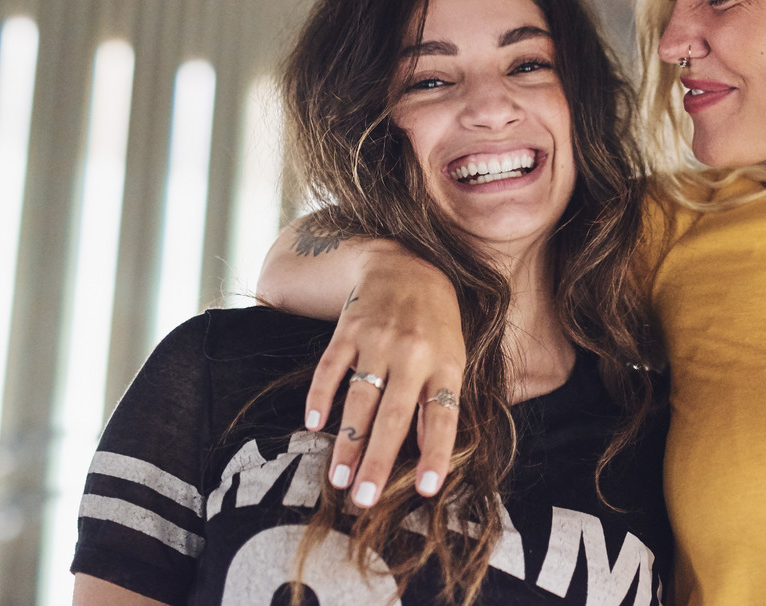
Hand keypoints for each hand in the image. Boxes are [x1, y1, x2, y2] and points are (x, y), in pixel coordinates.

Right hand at [305, 245, 465, 506]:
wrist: (405, 265)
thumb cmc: (435, 322)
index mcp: (446, 363)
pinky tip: (312, 424)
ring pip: (359, 400)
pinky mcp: (348, 329)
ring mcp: (378, 340)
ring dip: (347, 443)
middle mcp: (413, 353)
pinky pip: (330, 369)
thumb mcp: (453, 355)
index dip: (436, 453)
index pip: (443, 416)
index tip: (428, 489)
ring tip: (338, 479)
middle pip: (394, 416)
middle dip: (377, 461)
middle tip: (364, 500)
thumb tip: (428, 452)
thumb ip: (441, 398)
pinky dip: (320, 397)